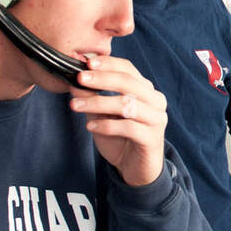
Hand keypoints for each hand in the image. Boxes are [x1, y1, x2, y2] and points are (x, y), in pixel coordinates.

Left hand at [68, 55, 167, 188]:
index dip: (108, 64)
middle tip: (80, 78)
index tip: (86, 63)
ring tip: (75, 106)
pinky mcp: (152, 138)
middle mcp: (155, 101)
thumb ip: (91, 97)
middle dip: (102, 79)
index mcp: (145, 90)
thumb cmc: (120, 137)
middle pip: (128, 82)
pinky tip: (90, 126)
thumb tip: (73, 80)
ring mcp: (157, 119)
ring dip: (98, 103)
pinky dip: (106, 125)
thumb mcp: (102, 114)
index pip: (128, 69)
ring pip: (127, 104)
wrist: (134, 168)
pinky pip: (128, 127)